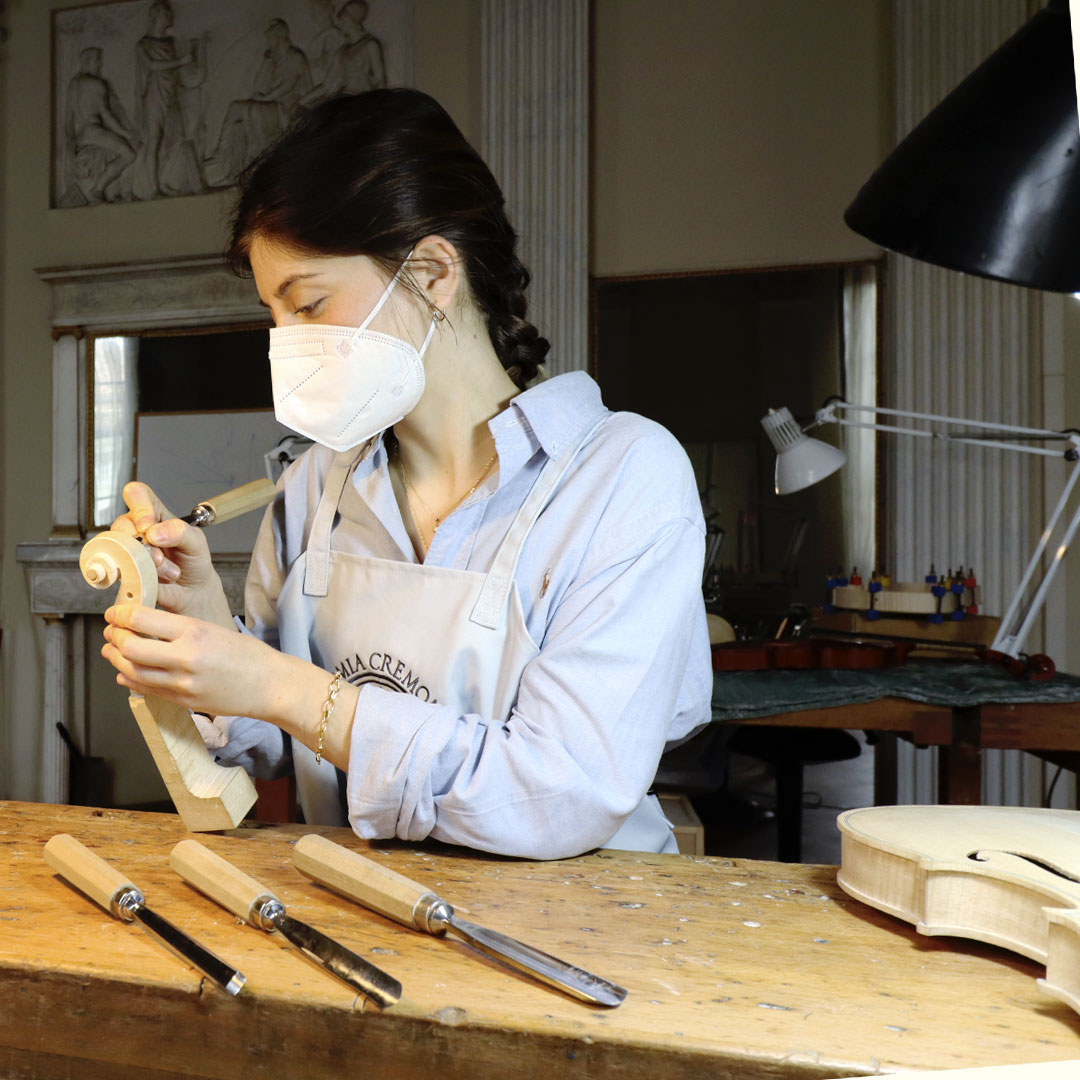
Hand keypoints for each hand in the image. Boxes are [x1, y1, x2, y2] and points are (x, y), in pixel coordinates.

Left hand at [102, 605, 356, 765]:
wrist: (270, 685)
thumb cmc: (249, 655)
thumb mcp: (215, 630)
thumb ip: (181, 630)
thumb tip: (146, 625)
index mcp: (195, 632)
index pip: (143, 619)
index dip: (121, 614)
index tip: (115, 612)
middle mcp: (186, 658)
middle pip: (131, 646)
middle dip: (115, 637)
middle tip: (111, 630)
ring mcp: (183, 683)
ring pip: (133, 670)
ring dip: (116, 658)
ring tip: (111, 649)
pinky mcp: (183, 701)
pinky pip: (146, 689)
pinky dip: (129, 679)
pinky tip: (125, 671)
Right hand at [111, 482, 231, 629]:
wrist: (193, 591)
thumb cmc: (193, 560)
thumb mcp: (197, 542)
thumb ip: (180, 532)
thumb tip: (154, 531)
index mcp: (155, 514)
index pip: (138, 495)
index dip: (139, 506)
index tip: (147, 524)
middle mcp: (137, 529)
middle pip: (123, 524)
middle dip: (144, 543)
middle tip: (160, 556)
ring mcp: (128, 549)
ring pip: (122, 549)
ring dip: (147, 563)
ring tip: (167, 571)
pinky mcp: (123, 570)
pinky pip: (120, 570)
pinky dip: (140, 576)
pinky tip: (154, 579)